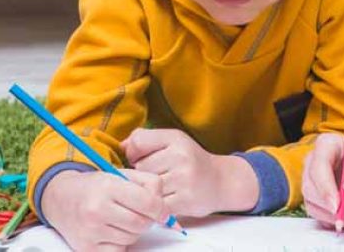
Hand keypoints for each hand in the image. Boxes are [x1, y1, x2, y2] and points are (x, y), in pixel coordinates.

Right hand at [41, 168, 164, 251]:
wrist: (61, 198)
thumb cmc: (97, 186)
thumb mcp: (122, 174)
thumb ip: (149, 184)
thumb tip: (165, 212)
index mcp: (108, 186)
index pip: (147, 203)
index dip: (161, 210)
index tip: (162, 212)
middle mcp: (97, 209)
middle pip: (141, 224)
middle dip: (146, 220)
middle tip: (138, 213)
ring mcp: (90, 231)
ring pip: (131, 238)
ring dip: (132, 231)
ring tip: (120, 219)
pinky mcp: (87, 248)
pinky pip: (119, 251)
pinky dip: (120, 244)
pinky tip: (111, 230)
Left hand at [122, 128, 258, 215]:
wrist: (222, 182)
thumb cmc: (191, 161)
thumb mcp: (174, 141)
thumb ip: (147, 140)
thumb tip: (121, 146)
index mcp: (176, 138)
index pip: (138, 142)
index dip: (133, 153)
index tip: (140, 159)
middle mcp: (181, 156)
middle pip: (140, 167)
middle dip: (142, 174)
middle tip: (156, 175)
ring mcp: (183, 179)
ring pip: (146, 187)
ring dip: (148, 191)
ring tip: (160, 188)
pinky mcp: (185, 200)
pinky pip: (156, 204)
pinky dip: (156, 205)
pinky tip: (164, 200)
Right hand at [302, 133, 343, 229]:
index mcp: (331, 145)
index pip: (318, 164)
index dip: (324, 186)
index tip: (338, 205)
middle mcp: (319, 162)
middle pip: (311, 187)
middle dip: (334, 206)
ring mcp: (319, 183)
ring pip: (314, 205)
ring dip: (339, 216)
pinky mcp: (322, 201)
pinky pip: (322, 216)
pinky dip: (340, 222)